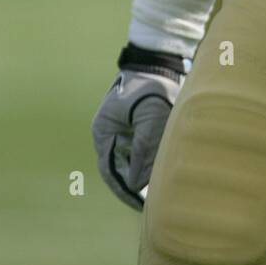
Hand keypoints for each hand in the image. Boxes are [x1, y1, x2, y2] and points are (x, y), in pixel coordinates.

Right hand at [91, 46, 184, 210]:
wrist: (159, 60)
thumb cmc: (154, 86)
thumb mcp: (151, 118)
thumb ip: (144, 150)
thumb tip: (136, 184)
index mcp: (104, 130)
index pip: (110, 169)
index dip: (123, 189)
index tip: (138, 204)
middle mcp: (109, 132)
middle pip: (120, 166)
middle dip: (133, 184)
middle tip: (150, 203)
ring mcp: (121, 127)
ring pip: (131, 158)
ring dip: (143, 172)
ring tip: (158, 190)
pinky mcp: (135, 124)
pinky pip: (139, 147)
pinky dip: (149, 159)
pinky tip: (162, 169)